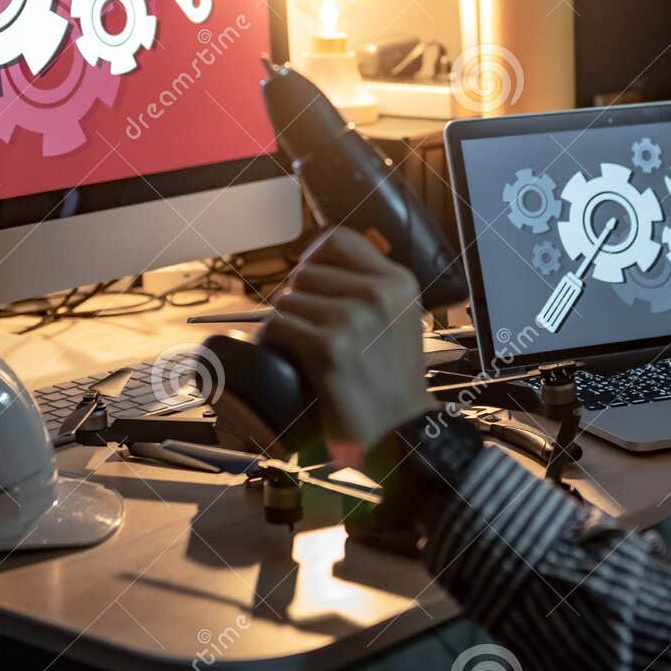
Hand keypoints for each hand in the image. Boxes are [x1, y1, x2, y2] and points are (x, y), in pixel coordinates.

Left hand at [260, 227, 437, 452]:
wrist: (399, 429)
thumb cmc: (391, 377)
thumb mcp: (399, 318)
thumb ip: (371, 286)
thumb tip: (317, 263)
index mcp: (398, 282)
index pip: (338, 240)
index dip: (313, 255)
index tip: (307, 276)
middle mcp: (379, 295)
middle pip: (306, 272)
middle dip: (297, 297)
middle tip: (305, 326)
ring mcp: (354, 320)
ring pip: (288, 299)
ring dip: (285, 321)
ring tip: (300, 345)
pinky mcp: (329, 348)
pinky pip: (277, 325)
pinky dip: (271, 340)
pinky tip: (282, 355)